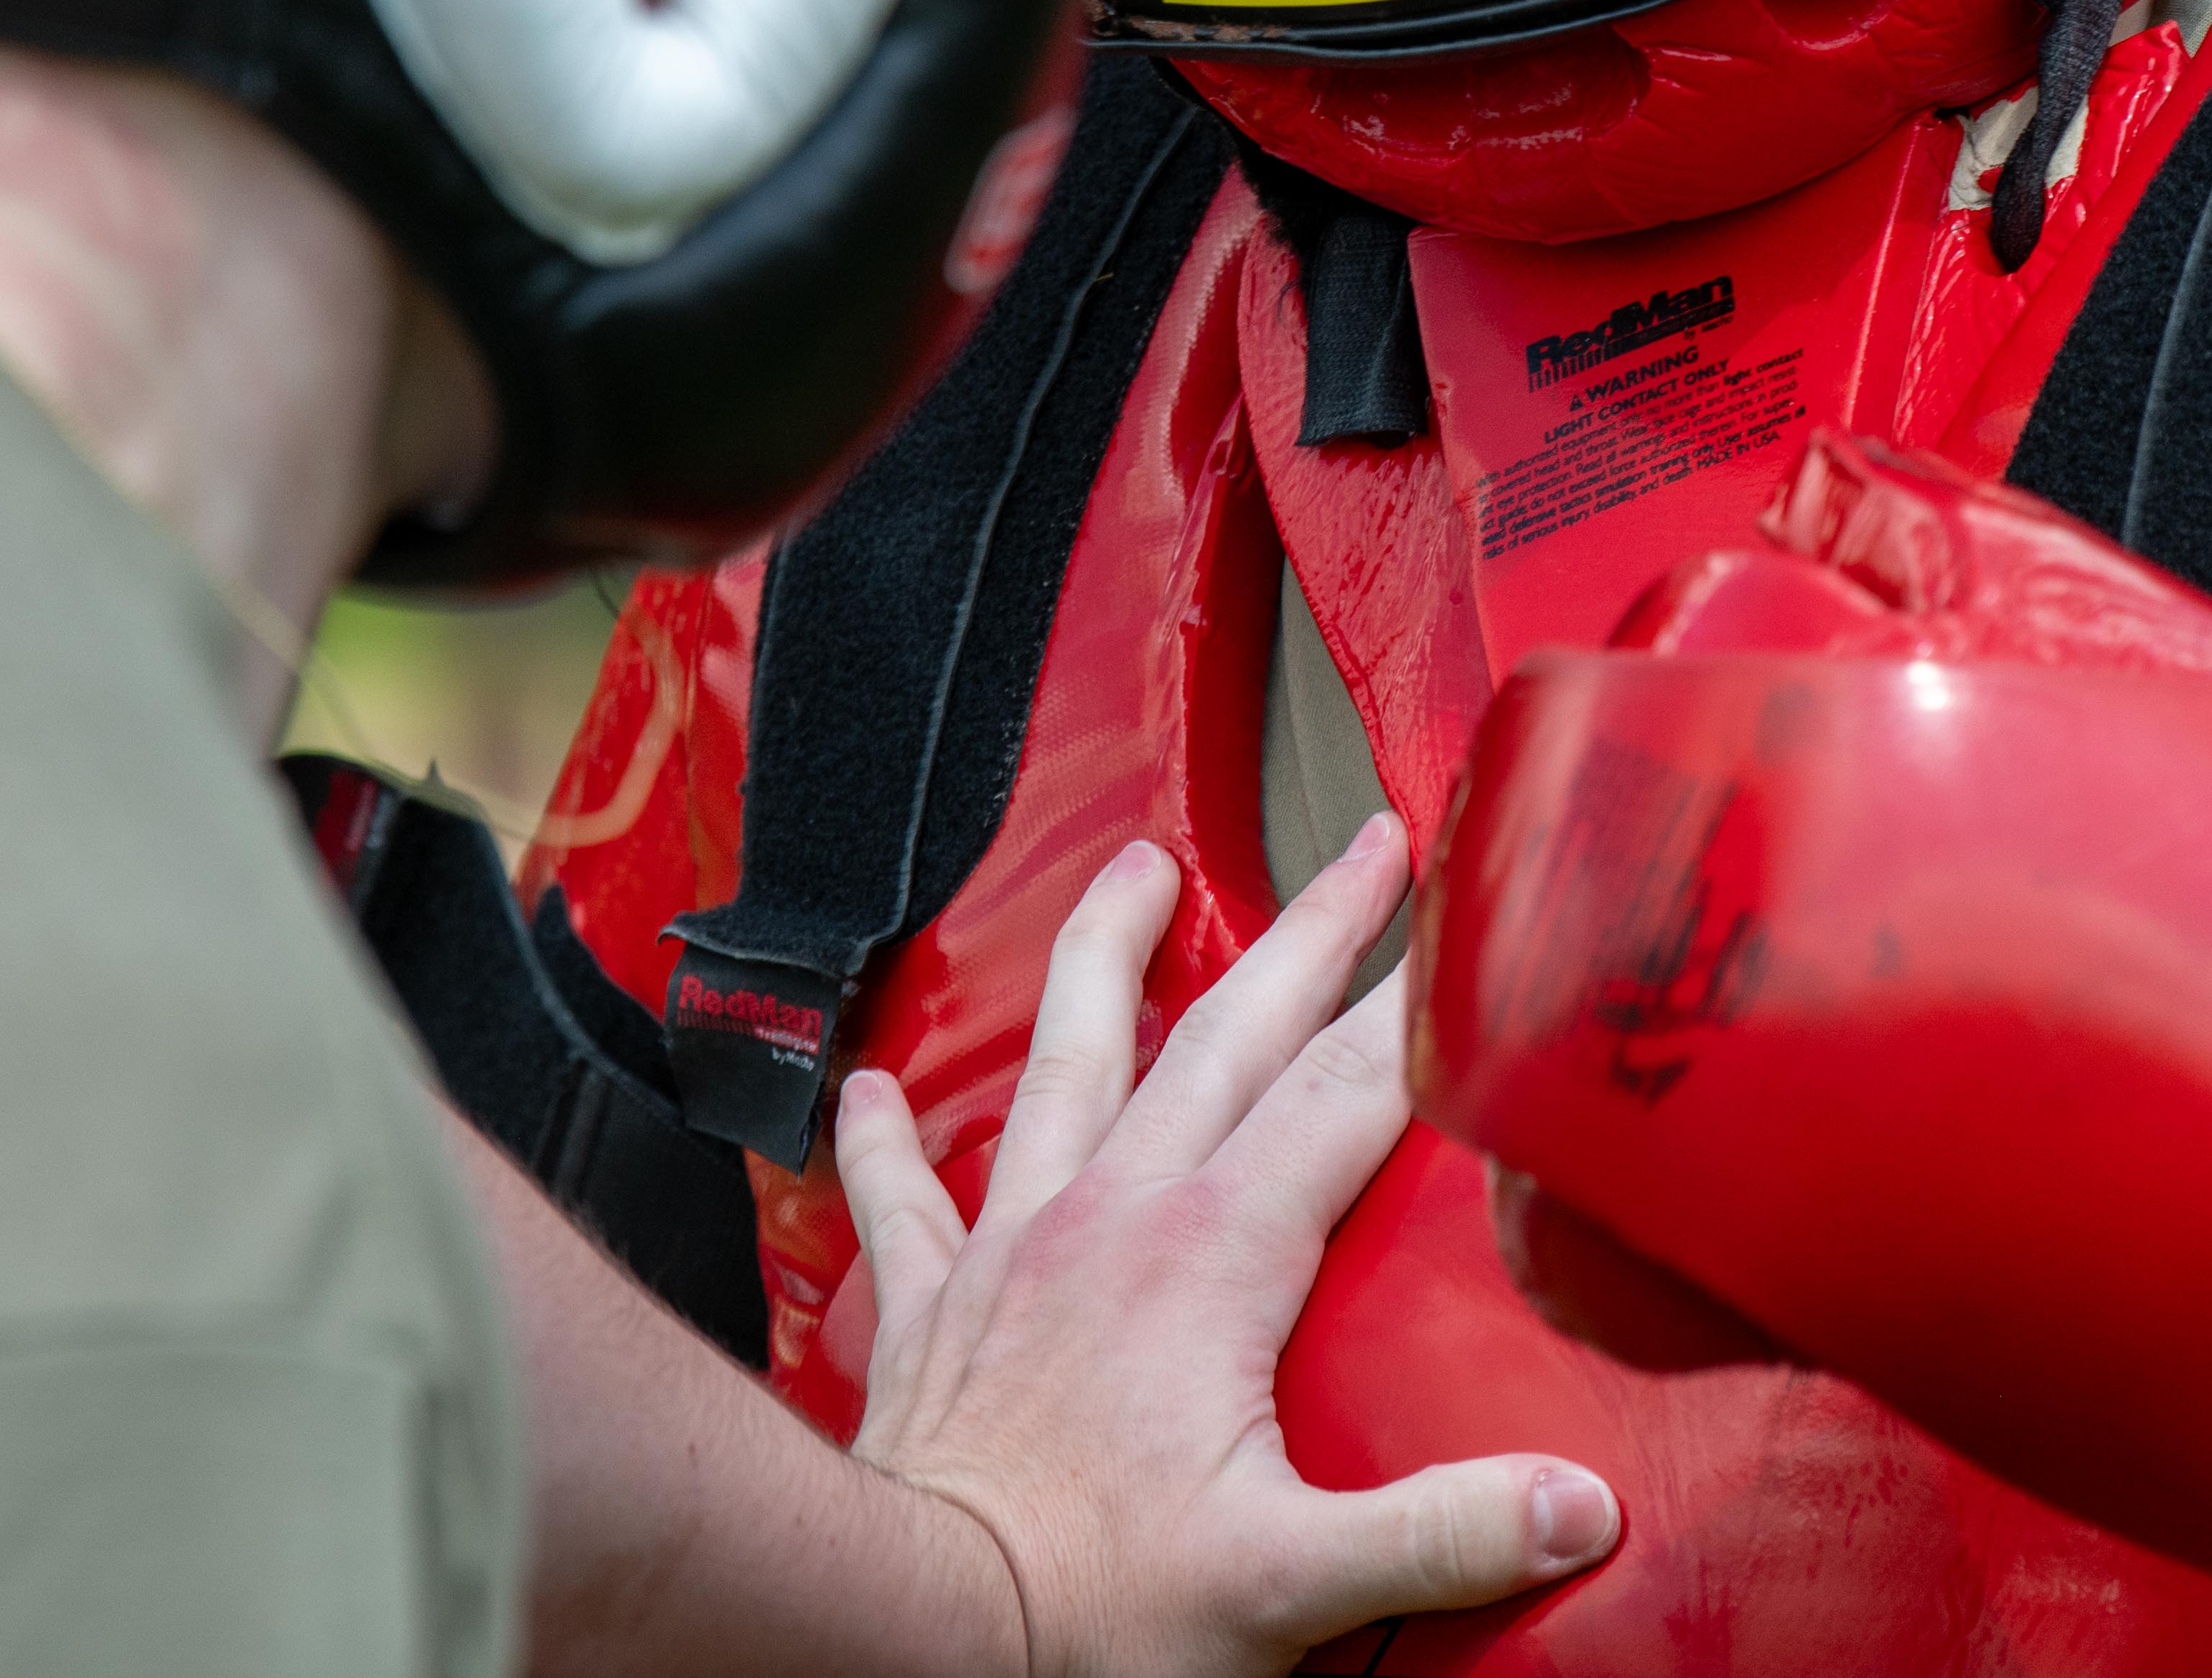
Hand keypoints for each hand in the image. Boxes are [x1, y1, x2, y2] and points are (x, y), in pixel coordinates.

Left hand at [836, 814, 1620, 1677]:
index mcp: (1212, 1261)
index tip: (1465, 931)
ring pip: (1070, 1057)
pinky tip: (868, 1090)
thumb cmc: (1097, 1615)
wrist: (921, 1635)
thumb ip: (1443, 1529)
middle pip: (1231, 1035)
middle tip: (1366, 849)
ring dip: (1107, 954)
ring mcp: (1018, 1245)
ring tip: (1135, 869)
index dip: (1414, 1011)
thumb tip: (1579, 1504)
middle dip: (1310, 933)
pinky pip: (905, 1198)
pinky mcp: (936, 1303)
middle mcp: (1114, 1216)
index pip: (1343, 1098)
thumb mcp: (1294, 1583)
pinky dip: (887, 1141)